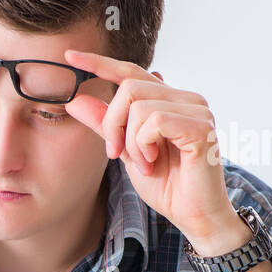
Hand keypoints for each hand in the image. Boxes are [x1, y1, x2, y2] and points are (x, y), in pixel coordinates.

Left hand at [62, 50, 237, 250]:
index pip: (131, 71)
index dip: (99, 63)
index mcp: (168, 100)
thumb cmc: (166, 184)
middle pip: (128, 87)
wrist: (193, 215)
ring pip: (138, 105)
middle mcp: (185, 98)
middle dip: (112, 124)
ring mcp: (197, 109)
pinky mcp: (201, 126)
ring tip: (144, 163)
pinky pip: (154, 121)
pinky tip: (154, 163)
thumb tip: (75, 99)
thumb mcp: (126, 151)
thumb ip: (104, 124)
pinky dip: (144, 145)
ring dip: (130, 141)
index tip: (69, 56)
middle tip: (118, 154)